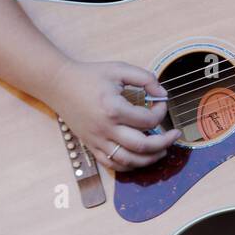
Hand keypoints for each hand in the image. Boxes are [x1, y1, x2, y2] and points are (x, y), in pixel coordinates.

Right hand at [45, 60, 181, 170]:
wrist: (59, 84)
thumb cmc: (90, 75)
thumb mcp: (119, 69)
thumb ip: (145, 78)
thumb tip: (163, 95)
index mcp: (114, 108)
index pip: (148, 120)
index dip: (161, 112)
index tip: (161, 103)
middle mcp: (105, 128)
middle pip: (142, 146)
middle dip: (164, 142)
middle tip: (175, 135)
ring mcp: (97, 140)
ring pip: (128, 161)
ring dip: (150, 159)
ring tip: (163, 150)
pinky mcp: (91, 145)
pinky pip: (112, 164)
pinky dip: (129, 165)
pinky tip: (141, 158)